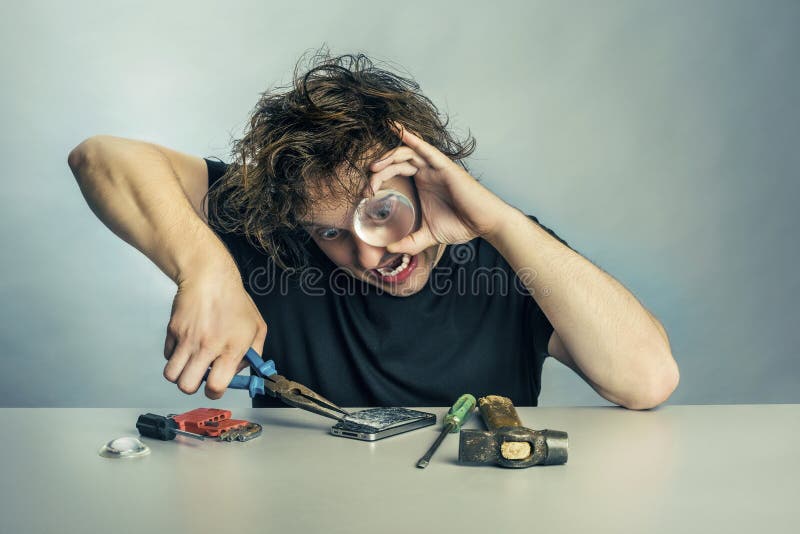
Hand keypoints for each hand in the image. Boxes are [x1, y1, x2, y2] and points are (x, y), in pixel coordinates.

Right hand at [162, 262, 266, 398]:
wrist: (209, 278)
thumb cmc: (235, 302)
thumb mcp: (257, 327)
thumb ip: (255, 353)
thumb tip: (244, 372)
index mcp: (231, 348)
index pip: (216, 386)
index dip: (215, 392)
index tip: (216, 387)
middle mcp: (207, 345)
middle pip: (187, 386)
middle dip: (193, 386)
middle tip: (200, 376)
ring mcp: (187, 339)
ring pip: (171, 374)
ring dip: (180, 374)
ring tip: (190, 364)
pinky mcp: (173, 331)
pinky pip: (167, 356)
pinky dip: (175, 356)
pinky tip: (186, 346)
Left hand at [368, 121, 511, 254]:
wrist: (484, 224)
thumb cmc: (461, 225)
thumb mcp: (427, 236)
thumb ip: (408, 242)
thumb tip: (388, 249)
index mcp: (422, 182)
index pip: (394, 171)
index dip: (378, 179)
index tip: (367, 194)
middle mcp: (427, 171)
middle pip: (396, 161)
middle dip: (379, 170)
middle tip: (368, 185)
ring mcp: (435, 167)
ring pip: (406, 152)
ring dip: (388, 156)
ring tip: (374, 168)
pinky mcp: (445, 166)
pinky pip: (426, 149)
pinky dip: (412, 138)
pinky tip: (399, 130)